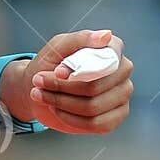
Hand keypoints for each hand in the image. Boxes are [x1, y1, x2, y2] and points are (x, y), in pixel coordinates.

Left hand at [8, 28, 132, 134]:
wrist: (37, 88)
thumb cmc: (50, 64)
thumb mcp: (58, 46)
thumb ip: (80, 39)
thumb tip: (105, 36)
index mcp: (113, 49)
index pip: (110, 58)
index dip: (81, 69)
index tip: (58, 72)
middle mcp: (122, 71)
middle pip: (95, 87)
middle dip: (63, 88)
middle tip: (40, 83)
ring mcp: (122, 96)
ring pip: (92, 107)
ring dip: (61, 103)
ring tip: (43, 95)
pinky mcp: (115, 117)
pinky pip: (96, 124)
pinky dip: (70, 118)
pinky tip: (58, 110)